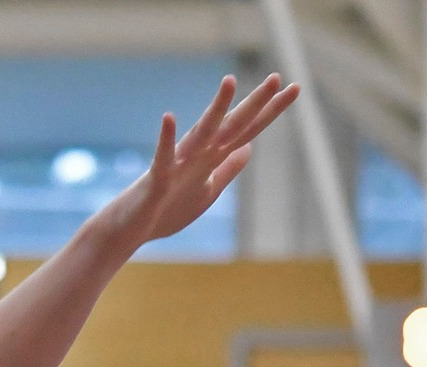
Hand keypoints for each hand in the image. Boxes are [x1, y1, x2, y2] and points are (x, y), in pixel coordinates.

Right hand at [102, 73, 300, 245]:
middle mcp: (199, 154)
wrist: (132, 230)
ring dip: (215, 109)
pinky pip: (162, 157)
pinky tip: (168, 118)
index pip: (248, 129)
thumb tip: (250, 146)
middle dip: (254, 103)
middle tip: (276, 77)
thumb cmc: (167, 210)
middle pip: (233, 125)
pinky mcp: (157, 179)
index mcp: (213, 158)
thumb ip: (228, 168)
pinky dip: (166, 139)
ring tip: (230, 81)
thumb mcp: (208, 191)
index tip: (295, 89)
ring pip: (201, 133)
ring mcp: (178, 163)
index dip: (271, 111)